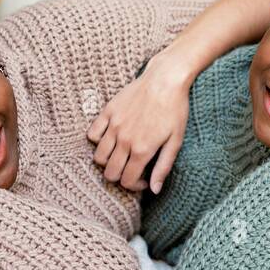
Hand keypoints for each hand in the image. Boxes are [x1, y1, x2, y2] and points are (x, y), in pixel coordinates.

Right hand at [87, 53, 192, 192]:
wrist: (165, 79)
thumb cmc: (175, 110)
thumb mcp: (176, 141)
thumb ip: (163, 167)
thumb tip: (154, 190)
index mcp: (143, 149)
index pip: (127, 181)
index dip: (134, 186)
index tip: (142, 180)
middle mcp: (124, 139)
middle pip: (110, 173)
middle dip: (120, 177)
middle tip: (132, 169)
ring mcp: (113, 125)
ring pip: (99, 157)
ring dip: (108, 162)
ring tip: (122, 156)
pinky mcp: (107, 111)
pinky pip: (93, 134)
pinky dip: (98, 141)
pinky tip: (112, 139)